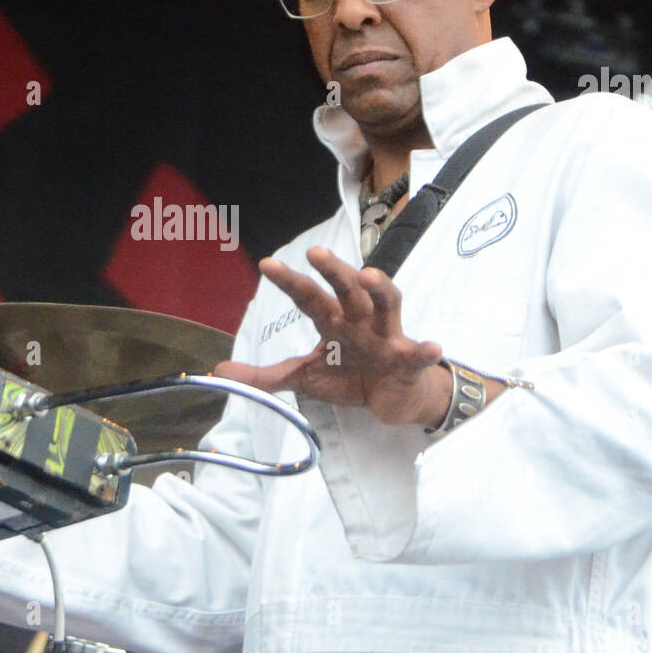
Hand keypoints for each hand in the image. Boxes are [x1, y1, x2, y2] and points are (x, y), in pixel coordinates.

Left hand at [215, 246, 449, 426]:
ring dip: (380, 290)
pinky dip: (425, 351)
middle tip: (316, 253)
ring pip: (386, 306)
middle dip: (334, 271)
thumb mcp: (304, 377)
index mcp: (333, 320)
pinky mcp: (408, 360)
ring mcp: (386, 337)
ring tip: (371, 277)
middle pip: (347, 289)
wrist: (392, 399)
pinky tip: (431, 347)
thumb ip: (265, 375)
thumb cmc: (349, 375)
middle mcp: (359, 320)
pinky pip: (418, 354)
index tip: (267, 265)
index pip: (308, 297)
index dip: (290, 281)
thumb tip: (221, 370)